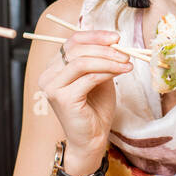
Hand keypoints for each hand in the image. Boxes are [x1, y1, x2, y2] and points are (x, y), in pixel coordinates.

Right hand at [37, 29, 131, 169]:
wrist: (92, 139)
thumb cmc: (95, 109)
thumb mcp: (99, 77)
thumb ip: (100, 59)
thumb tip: (112, 40)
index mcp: (54, 67)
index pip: (72, 42)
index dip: (95, 36)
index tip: (116, 37)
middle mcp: (48, 75)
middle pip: (77, 50)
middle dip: (105, 49)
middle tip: (126, 53)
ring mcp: (52, 87)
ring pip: (82, 62)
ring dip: (108, 60)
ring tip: (127, 63)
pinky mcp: (63, 99)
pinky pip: (88, 78)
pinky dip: (107, 72)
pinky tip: (121, 72)